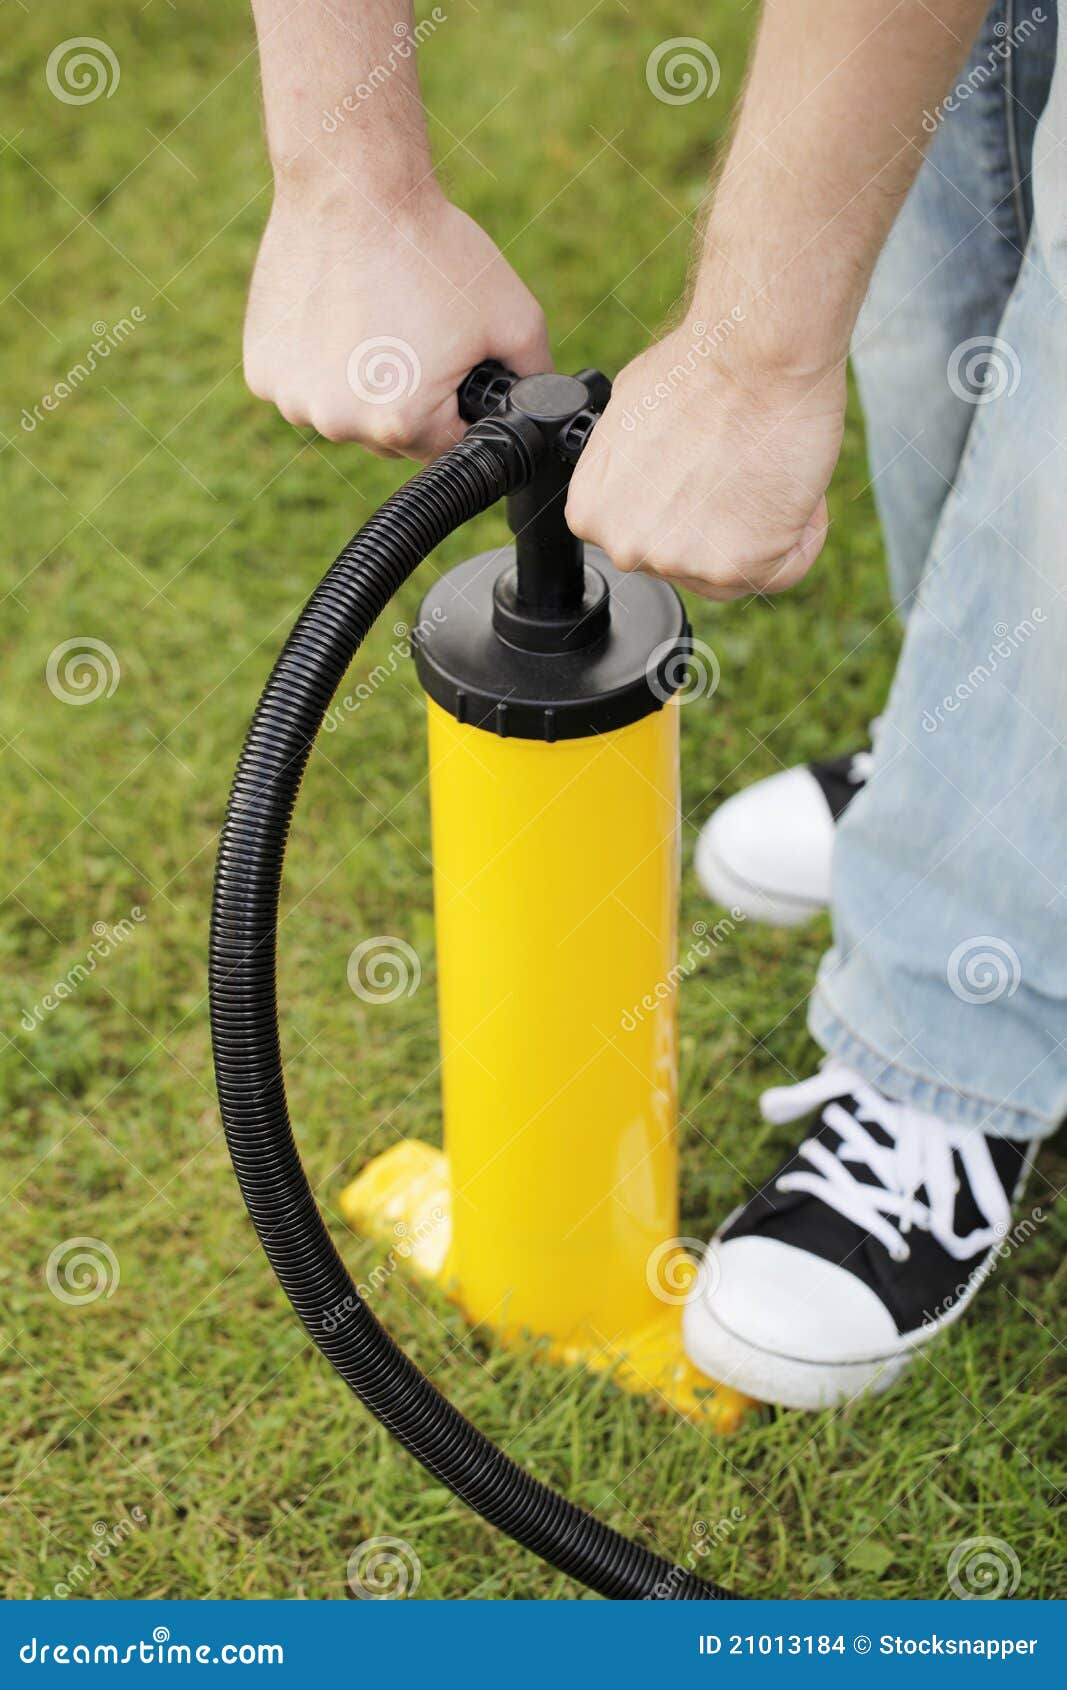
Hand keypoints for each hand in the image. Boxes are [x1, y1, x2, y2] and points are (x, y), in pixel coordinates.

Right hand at [244, 184, 550, 460]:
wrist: (352, 187)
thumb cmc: (434, 251)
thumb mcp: (516, 319)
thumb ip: (534, 380)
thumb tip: (543, 417)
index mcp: (402, 424)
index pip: (447, 447)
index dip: (459, 406)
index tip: (451, 362)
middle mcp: (341, 425)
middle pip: (392, 436)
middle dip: (410, 397)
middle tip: (413, 331)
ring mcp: (293, 400)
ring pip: (346, 413)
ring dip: (361, 382)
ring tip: (374, 316)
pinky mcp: (261, 371)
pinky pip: (305, 386)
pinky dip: (319, 363)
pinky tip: (334, 314)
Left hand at [564, 318, 846, 600]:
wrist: (755, 349)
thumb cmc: (702, 366)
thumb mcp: (628, 421)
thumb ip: (630, 473)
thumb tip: (647, 486)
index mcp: (593, 514)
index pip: (648, 539)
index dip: (687, 507)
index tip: (708, 472)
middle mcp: (627, 547)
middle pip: (690, 561)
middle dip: (723, 521)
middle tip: (743, 463)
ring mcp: (680, 562)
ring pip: (737, 570)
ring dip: (763, 527)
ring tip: (766, 465)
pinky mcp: (737, 565)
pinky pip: (785, 568)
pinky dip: (803, 532)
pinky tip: (794, 486)